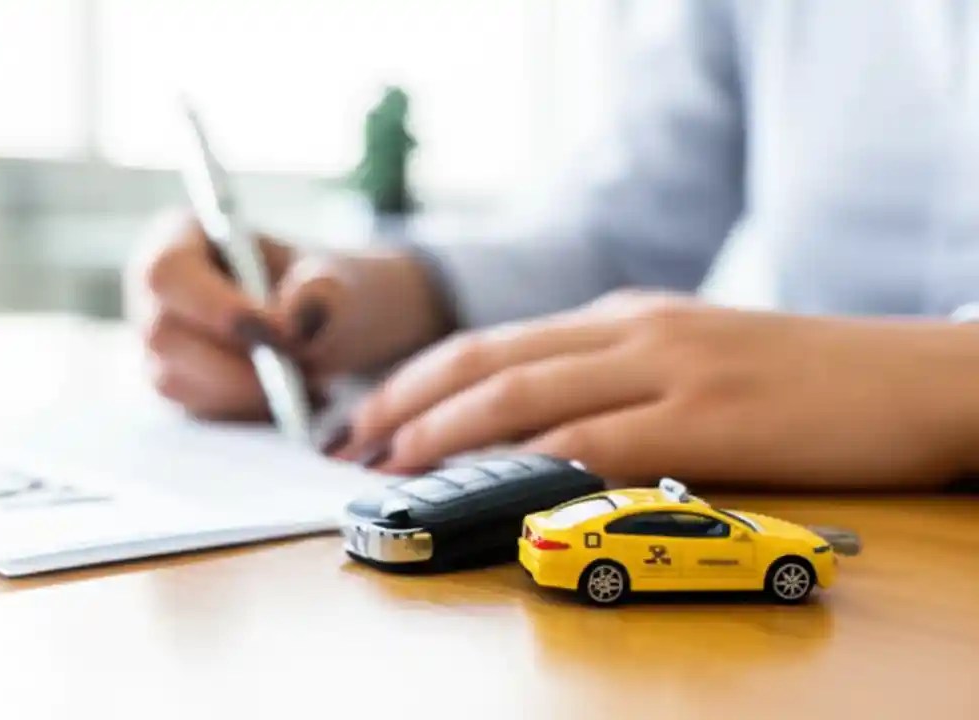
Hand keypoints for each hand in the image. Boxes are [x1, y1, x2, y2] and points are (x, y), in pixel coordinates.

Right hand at [129, 211, 450, 419]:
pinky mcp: (174, 387)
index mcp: (178, 238)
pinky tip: (296, 400)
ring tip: (312, 384)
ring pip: (175, 382)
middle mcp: (154, 292)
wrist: (331, 327)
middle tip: (304, 373)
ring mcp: (156, 344)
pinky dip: (248, 413)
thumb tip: (296, 319)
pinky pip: (196, 412)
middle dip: (235, 363)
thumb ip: (323, 291)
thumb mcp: (335, 279)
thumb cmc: (323, 289)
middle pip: (163, 335)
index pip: (168, 273)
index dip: (216, 307)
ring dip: (246, 392)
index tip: (278, 334)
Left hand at [331, 291, 978, 488]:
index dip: (421, 380)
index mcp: (625, 315)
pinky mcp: (705, 418)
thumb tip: (539, 422)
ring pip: (525, 392)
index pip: (495, 341)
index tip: (371, 417)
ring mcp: (668, 368)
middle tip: (353, 445)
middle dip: (406, 402)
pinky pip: (597, 439)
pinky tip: (491, 485)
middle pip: (488, 358)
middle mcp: (633, 330)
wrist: (915, 376)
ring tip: (394, 466)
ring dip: (445, 431)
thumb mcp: (695, 355)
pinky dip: (533, 460)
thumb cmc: (804, 378)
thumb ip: (620, 374)